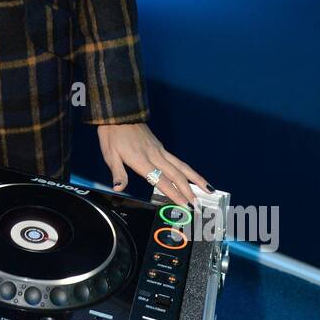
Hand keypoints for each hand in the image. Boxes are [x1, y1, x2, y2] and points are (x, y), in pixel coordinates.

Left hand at [96, 123, 211, 206]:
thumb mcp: (109, 154)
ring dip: (196, 179)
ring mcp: (160, 150)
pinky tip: (193, 176)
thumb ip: (118, 173)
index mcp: (141, 160)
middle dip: (188, 191)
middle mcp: (155, 155)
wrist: (120, 113)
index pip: (161, 180)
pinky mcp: (160, 146)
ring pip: (181, 166)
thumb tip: (119, 188)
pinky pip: (177, 160)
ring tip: (209, 189)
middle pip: (176, 175)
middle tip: (198, 205)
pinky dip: (188, 170)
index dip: (174, 193)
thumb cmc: (112, 134)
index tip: (185, 205)